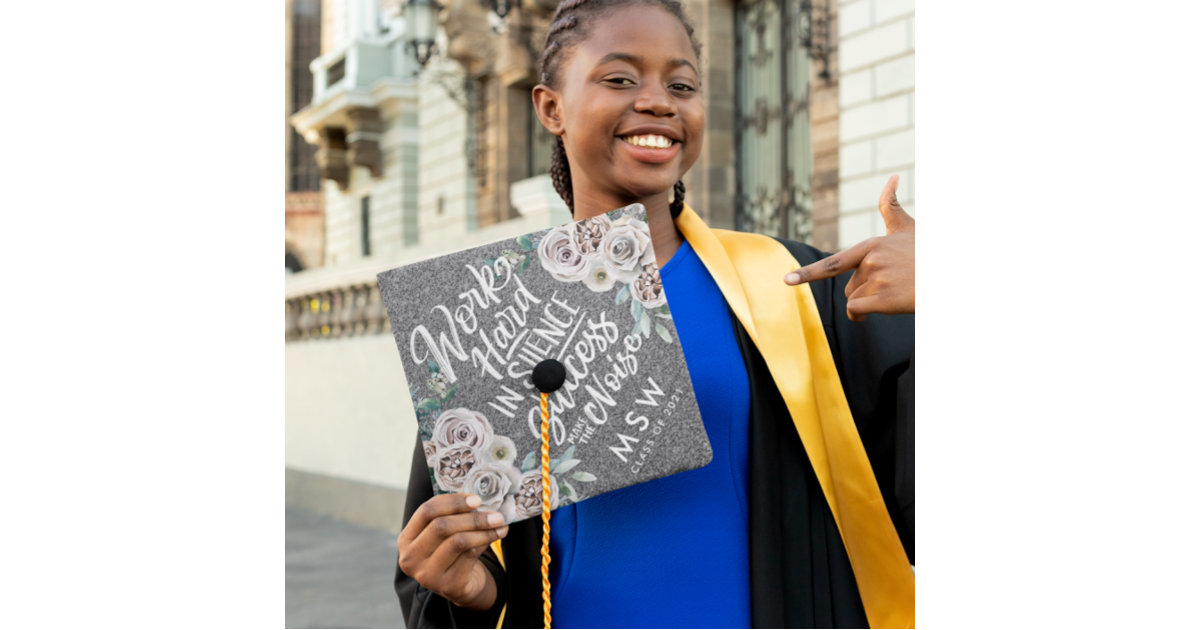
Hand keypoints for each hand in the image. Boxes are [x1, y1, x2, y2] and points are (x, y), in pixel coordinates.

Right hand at [396, 493, 508, 610]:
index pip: (426, 512)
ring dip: (483, 530)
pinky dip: (486, 542)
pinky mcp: (447, 586)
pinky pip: (470, 556)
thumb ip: (451, 516)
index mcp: (406, 539)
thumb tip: (477, 499)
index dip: (452, 502)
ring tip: (500, 524)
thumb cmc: (450, 551)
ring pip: (458, 542)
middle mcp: (411, 558)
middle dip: (472, 518)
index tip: (476, 499)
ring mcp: (427, 575)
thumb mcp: (442, 534)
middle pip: (441, 527)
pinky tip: (497, 535)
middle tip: (495, 514)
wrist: (459, 585)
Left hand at [784, 175, 913, 321]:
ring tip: (894, 294)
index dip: (807, 274)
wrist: (950, 273)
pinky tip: (884, 308)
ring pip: (854, 300)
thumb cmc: (927, 252)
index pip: (833, 263)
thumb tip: (892, 177)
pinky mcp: (885, 299)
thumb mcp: (908, 227)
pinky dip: (863, 314)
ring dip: (868, 303)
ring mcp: (877, 280)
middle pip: (848, 287)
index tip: (787, 281)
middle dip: (864, 290)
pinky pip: (859, 311)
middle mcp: (870, 262)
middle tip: (891, 285)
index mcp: (871, 246)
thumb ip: (891, 206)